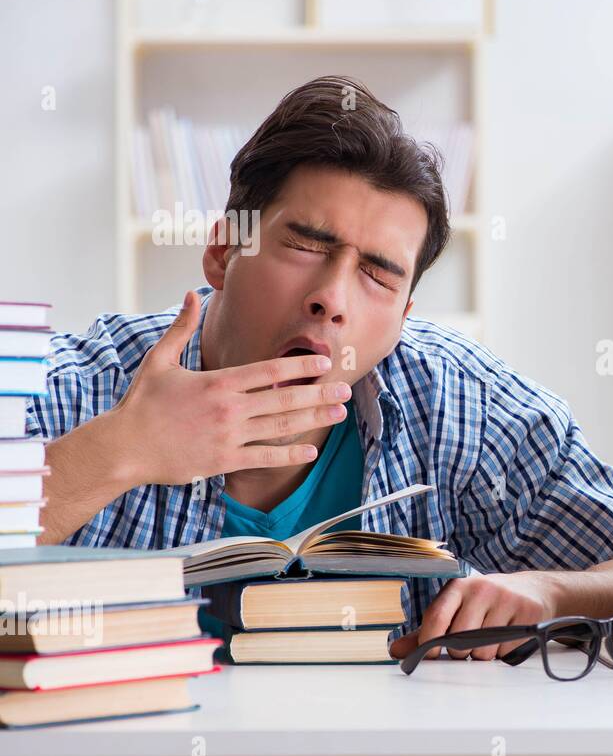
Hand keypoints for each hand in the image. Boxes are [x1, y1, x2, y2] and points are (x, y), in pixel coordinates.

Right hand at [108, 290, 352, 485]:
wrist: (123, 447)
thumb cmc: (141, 403)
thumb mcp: (159, 360)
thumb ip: (181, 328)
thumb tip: (191, 294)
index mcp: (218, 382)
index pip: (270, 371)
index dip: (301, 367)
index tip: (324, 364)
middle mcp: (229, 409)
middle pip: (285, 399)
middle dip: (319, 394)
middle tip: (345, 391)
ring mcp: (229, 436)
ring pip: (281, 428)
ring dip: (313, 420)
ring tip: (338, 414)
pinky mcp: (224, 460)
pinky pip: (264, 458)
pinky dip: (289, 455)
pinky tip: (310, 451)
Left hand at [389, 571, 560, 661]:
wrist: (533, 589)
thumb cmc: (486, 601)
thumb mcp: (456, 607)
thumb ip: (427, 630)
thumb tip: (396, 651)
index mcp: (459, 585)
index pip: (436, 618)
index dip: (429, 643)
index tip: (430, 656)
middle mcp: (482, 589)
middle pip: (459, 641)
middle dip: (460, 653)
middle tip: (467, 644)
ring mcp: (507, 600)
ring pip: (482, 651)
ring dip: (482, 655)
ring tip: (489, 638)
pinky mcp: (527, 614)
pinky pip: (505, 651)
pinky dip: (503, 653)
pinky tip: (507, 636)